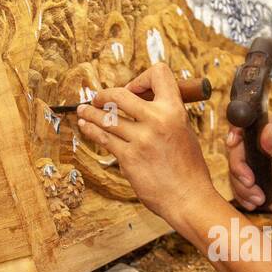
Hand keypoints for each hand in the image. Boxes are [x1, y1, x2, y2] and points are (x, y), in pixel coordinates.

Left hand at [76, 62, 219, 225]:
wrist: (188, 198)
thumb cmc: (188, 168)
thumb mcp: (184, 131)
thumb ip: (166, 114)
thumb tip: (143, 101)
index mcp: (175, 110)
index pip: (158, 73)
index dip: (142, 78)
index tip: (134, 90)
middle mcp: (157, 121)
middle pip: (120, 94)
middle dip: (104, 94)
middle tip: (98, 99)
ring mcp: (141, 140)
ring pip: (105, 117)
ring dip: (90, 112)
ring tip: (83, 110)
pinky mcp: (128, 158)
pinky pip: (103, 138)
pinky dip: (91, 129)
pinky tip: (86, 126)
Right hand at [227, 112, 271, 227]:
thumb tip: (266, 130)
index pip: (256, 119)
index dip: (240, 128)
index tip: (234, 142)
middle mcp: (271, 145)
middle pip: (239, 144)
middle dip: (238, 165)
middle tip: (249, 181)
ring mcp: (262, 163)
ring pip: (236, 166)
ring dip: (242, 185)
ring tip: (259, 197)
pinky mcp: (257, 180)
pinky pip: (238, 183)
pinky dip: (243, 195)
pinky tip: (257, 201)